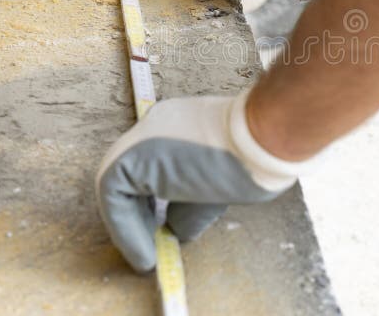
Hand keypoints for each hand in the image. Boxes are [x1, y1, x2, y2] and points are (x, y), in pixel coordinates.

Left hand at [95, 89, 317, 271]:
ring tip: (146, 255)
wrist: (264, 140)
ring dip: (129, 224)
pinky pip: (114, 196)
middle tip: (150, 244)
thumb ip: (191, 202)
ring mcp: (142, 136)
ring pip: (118, 182)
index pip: (155, 164)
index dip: (153, 200)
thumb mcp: (220, 182)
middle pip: (133, 173)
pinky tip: (145, 253)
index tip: (162, 227)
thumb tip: (175, 229)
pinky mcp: (132, 156)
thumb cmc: (257, 156)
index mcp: (179, 124)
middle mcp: (156, 124)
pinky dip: (125, 229)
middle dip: (138, 213)